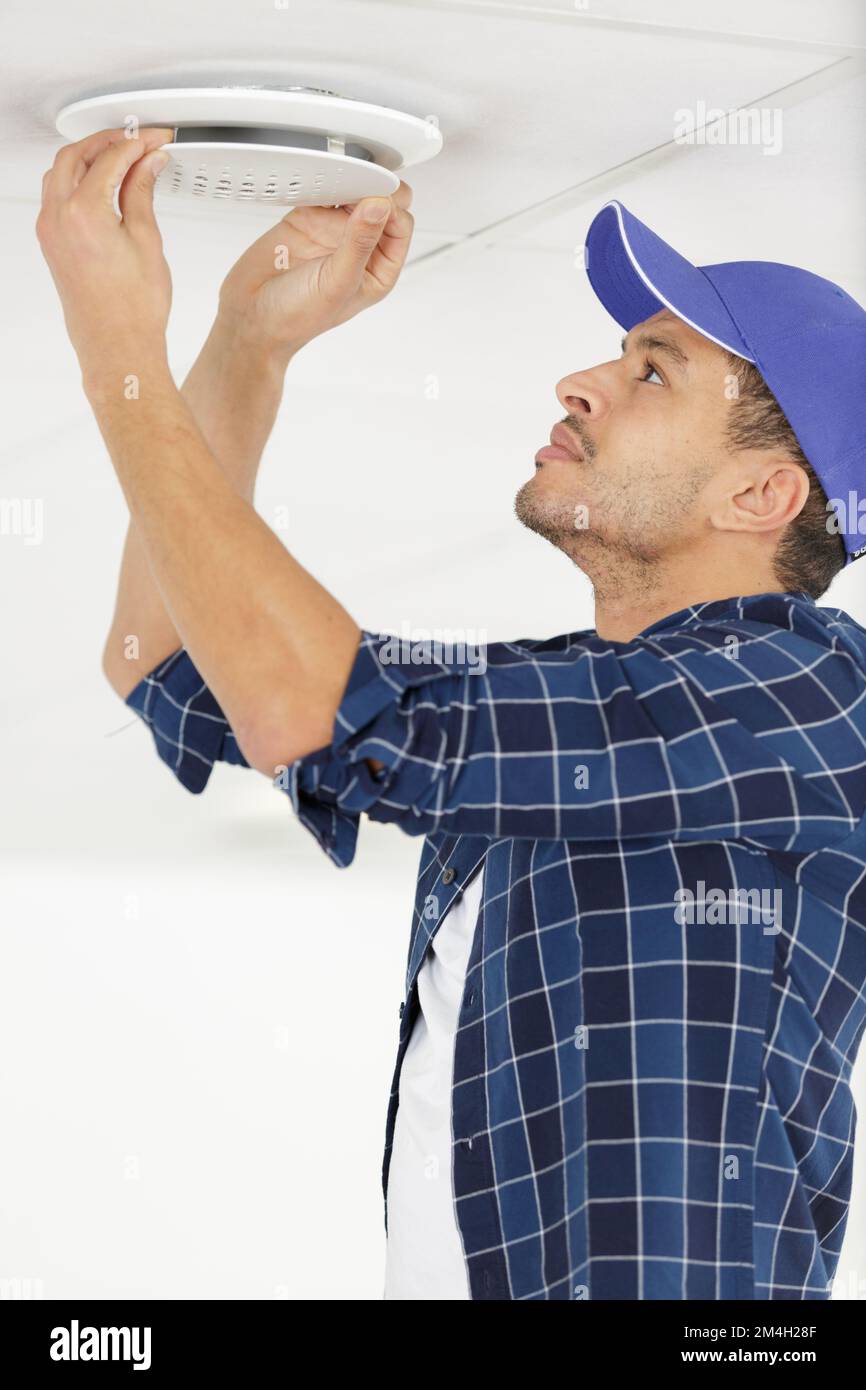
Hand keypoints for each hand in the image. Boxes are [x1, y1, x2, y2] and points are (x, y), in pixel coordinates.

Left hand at [36, 126, 174, 375]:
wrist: (117, 346)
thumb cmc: (133, 309)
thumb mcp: (146, 240)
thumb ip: (142, 193)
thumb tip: (147, 166)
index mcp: (84, 212)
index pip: (111, 158)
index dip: (137, 143)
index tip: (154, 140)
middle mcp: (58, 217)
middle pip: (76, 156)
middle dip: (107, 142)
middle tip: (137, 141)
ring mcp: (50, 231)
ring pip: (60, 173)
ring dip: (87, 158)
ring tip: (119, 159)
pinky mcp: (50, 244)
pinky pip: (55, 195)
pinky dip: (76, 180)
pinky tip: (100, 185)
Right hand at [216, 183, 414, 354]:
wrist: (251, 317)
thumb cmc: (297, 317)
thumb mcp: (337, 283)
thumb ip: (359, 243)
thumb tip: (380, 206)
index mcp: (378, 269)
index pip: (400, 227)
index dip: (393, 209)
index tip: (377, 199)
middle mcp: (360, 248)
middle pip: (383, 204)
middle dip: (377, 189)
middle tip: (361, 181)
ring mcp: (334, 231)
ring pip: (355, 192)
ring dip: (351, 180)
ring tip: (340, 177)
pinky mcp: (309, 217)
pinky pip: (323, 189)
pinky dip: (323, 179)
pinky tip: (321, 178)